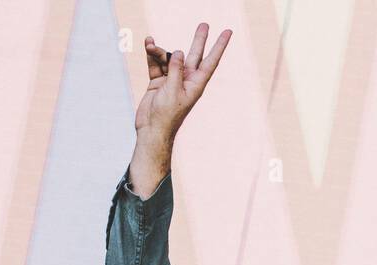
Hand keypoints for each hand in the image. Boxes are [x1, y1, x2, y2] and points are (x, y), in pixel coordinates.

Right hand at [134, 23, 230, 140]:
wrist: (151, 130)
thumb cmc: (166, 115)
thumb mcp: (173, 90)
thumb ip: (176, 69)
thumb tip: (180, 51)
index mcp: (196, 84)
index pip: (210, 61)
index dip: (219, 46)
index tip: (228, 32)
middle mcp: (186, 80)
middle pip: (194, 55)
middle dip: (198, 40)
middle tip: (204, 24)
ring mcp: (172, 80)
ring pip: (169, 57)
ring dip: (159, 50)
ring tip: (150, 44)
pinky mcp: (158, 82)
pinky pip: (156, 64)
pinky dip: (152, 55)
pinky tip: (148, 45)